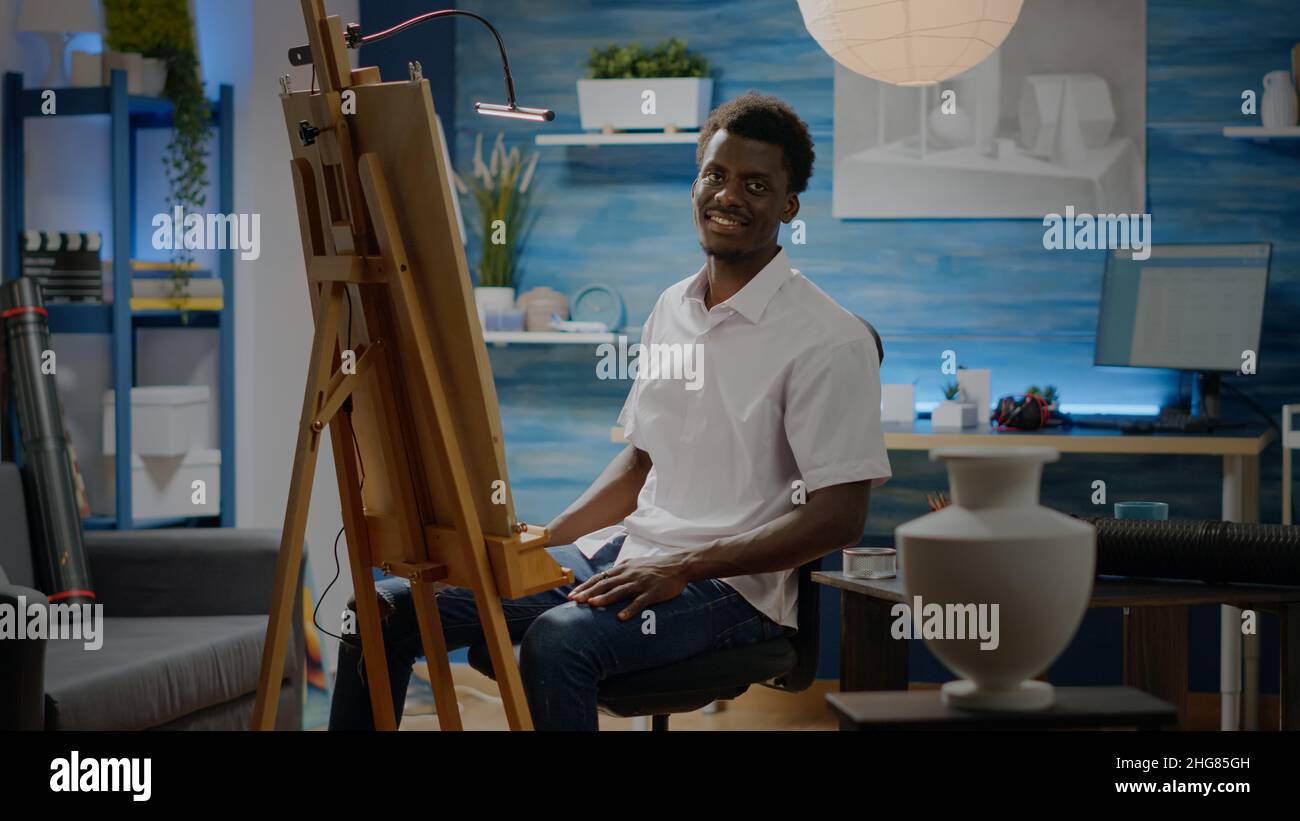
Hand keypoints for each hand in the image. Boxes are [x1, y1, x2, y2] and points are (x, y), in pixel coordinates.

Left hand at [567, 555, 689, 620]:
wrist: (679, 565)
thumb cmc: (656, 566)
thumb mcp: (635, 563)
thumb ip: (621, 570)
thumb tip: (606, 576)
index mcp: (624, 568)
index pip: (600, 577)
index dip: (585, 586)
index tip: (572, 594)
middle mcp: (629, 574)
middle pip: (605, 584)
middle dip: (588, 592)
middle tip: (574, 600)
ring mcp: (640, 583)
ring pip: (619, 591)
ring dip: (605, 598)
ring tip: (591, 605)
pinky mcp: (652, 592)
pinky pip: (639, 602)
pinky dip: (629, 610)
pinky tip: (620, 618)